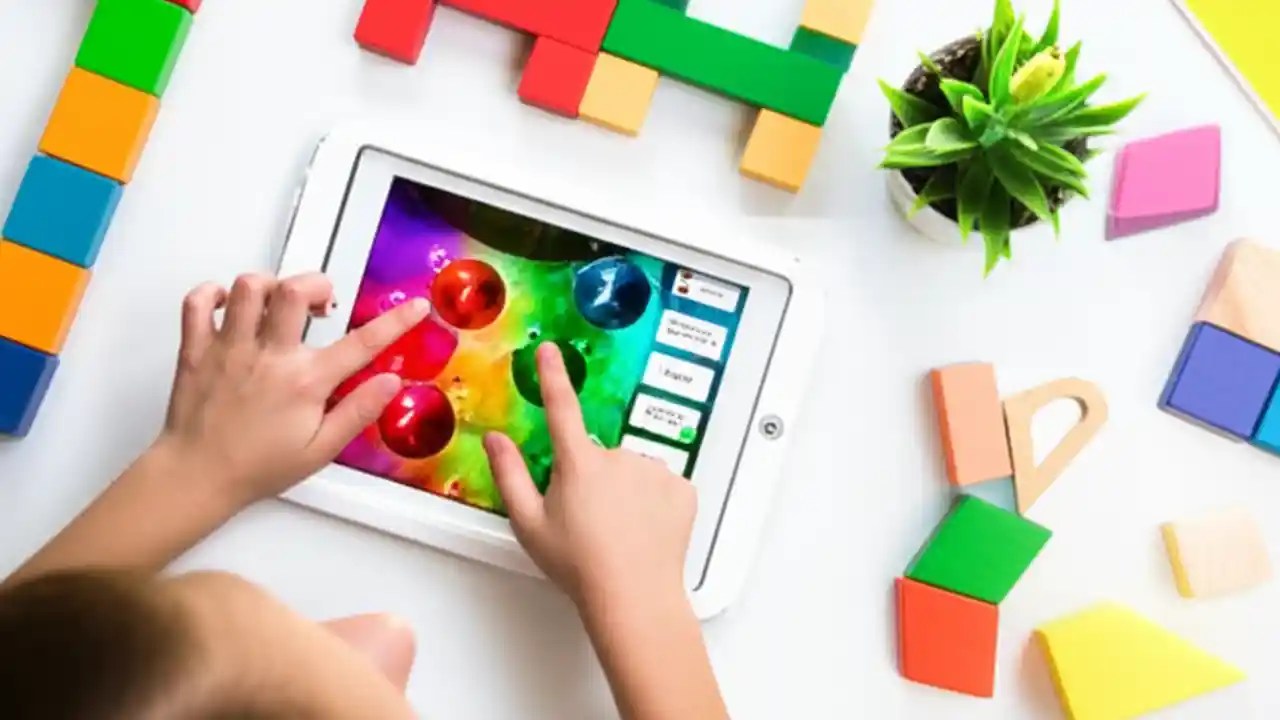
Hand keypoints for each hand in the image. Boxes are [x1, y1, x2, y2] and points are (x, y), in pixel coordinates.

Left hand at [158, 273, 428, 508]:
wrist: (196, 477)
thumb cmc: (256, 468)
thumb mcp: (320, 450)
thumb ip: (357, 412)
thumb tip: (389, 383)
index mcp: (304, 383)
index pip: (362, 343)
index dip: (396, 321)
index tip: (415, 308)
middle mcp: (268, 357)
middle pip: (295, 290)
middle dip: (317, 284)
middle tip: (322, 303)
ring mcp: (229, 348)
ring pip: (249, 287)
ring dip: (270, 285)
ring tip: (278, 303)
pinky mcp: (195, 349)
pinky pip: (198, 301)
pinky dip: (213, 293)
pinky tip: (230, 306)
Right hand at [484, 344, 696, 610]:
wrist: (634, 597)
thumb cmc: (578, 565)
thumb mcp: (529, 524)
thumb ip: (509, 475)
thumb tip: (495, 439)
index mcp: (578, 463)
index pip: (561, 408)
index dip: (553, 376)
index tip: (550, 350)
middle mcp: (618, 457)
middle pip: (599, 457)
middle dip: (593, 480)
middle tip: (589, 523)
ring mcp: (654, 471)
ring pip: (633, 472)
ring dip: (626, 492)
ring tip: (620, 532)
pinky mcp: (683, 489)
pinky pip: (663, 487)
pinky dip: (655, 504)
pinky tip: (645, 531)